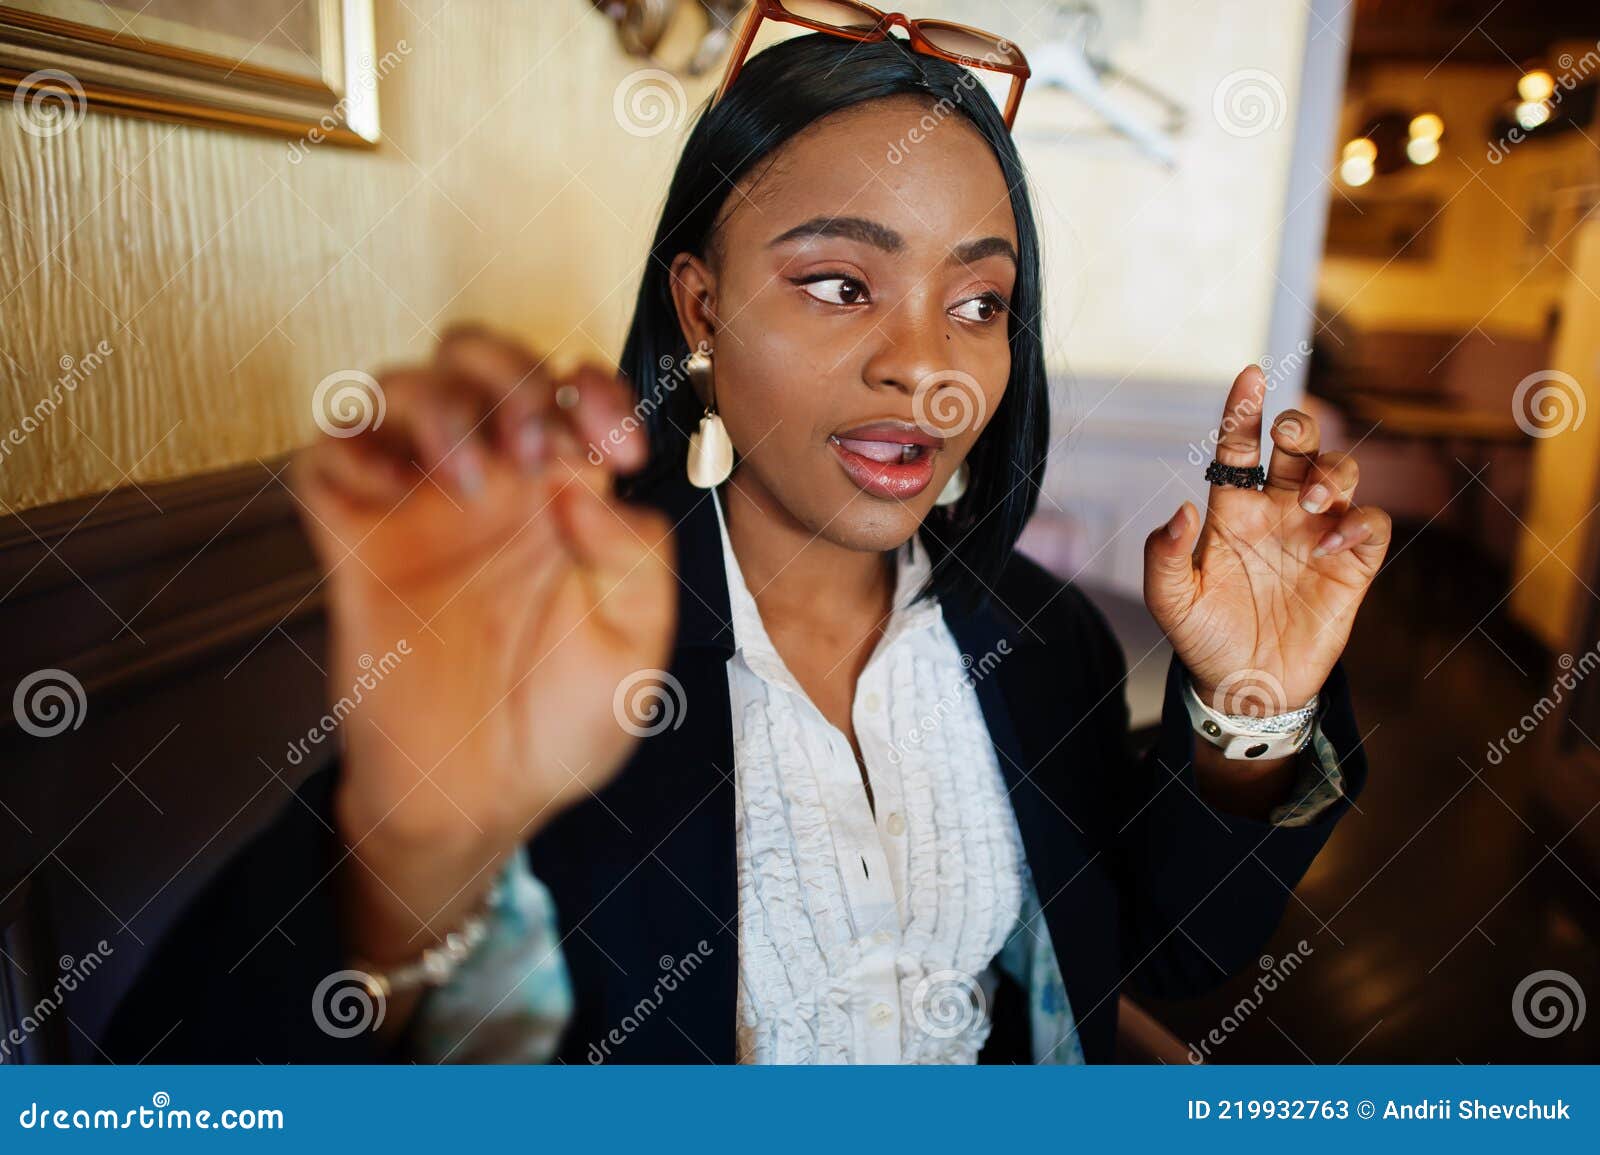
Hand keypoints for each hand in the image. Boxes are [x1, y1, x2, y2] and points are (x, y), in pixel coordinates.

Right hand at [291, 326, 674, 970]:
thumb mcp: (637, 644)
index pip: (571, 392)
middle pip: (478, 359)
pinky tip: (395, 491)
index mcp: (564, 496)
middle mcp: (491, 487)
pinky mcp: (354, 546)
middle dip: (509, 372)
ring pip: (399, 386)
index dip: (596, 388)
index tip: (617, 445)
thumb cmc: (562, 724)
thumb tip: (582, 483)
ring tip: (472, 480)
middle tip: (536, 446)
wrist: (481, 803)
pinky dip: (351, 445)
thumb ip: (636, 556)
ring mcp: (418, 511)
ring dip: (440, 403)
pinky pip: (326, 455)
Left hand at [1143, 365, 1389, 718]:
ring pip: (1339, 474)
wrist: (1246, 689)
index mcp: (1233, 511)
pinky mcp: (1352, 565)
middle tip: (1287, 434)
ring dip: (1329, 472)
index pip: (1239, 448)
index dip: (1244, 411)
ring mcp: (1317, 535)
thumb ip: (1163, 556)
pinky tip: (1328, 542)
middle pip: (1297, 447)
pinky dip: (1356, 522)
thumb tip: (1181, 510)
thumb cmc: (1205, 638)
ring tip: (1307, 501)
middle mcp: (1278, 513)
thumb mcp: (1170, 602)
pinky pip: (1369, 524)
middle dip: (1298, 426)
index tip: (1248, 376)